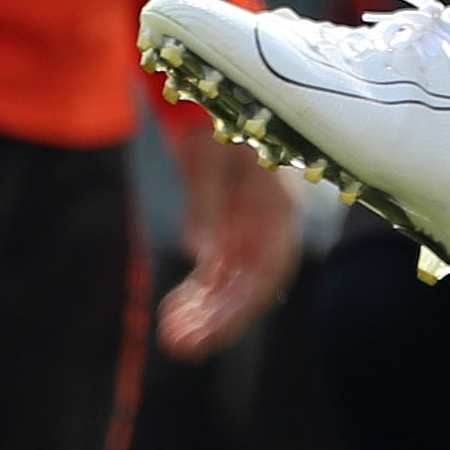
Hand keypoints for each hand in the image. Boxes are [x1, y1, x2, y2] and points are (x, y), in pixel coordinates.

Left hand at [160, 130, 299, 358]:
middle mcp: (269, 226)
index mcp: (278, 207)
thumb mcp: (210, 155)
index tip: (207, 331)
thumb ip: (208, 200)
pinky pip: (217, 273)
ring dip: (206, 312)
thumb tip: (201, 251)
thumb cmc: (216, 123)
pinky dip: (198, 295)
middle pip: (251, 285)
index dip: (241, 305)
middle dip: (218, 319)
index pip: (269, 268)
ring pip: (233, 284)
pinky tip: (174, 312)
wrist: (211, 105)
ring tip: (171, 335)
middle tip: (179, 344)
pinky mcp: (228, 232)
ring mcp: (249, 231)